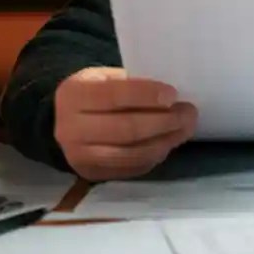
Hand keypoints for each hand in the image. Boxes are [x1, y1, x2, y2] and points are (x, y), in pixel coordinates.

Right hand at [53, 66, 197, 180]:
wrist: (64, 123)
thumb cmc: (93, 93)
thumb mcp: (104, 78)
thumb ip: (131, 85)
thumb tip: (172, 98)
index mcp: (73, 95)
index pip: (114, 95)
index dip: (146, 95)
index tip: (173, 95)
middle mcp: (70, 128)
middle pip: (126, 129)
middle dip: (163, 122)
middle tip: (189, 114)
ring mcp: (79, 156)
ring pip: (131, 153)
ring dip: (165, 141)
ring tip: (185, 129)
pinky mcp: (92, 174)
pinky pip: (130, 168)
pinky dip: (154, 156)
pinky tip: (167, 143)